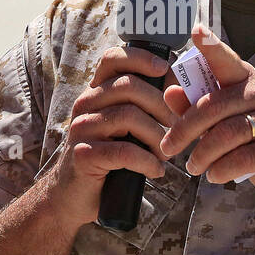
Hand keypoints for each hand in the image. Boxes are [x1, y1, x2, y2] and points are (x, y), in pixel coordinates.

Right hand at [44, 45, 178, 231]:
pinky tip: (156, 171)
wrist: (74, 196)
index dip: (141, 58)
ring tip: (166, 153)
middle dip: (162, 106)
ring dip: (157, 136)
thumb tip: (181, 93)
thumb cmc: (109, 160)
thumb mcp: (125, 128)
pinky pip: (124, 151)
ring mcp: (82, 129)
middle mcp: (86, 104)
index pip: (113, 59)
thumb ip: (144, 108)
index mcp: (97, 93)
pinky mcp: (83, 155)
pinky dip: (148, 161)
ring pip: (128, 116)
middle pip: (129, 86)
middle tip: (177, 128)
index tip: (164, 68)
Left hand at [160, 22, 254, 198]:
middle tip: (168, 147)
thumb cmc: (245, 133)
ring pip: (227, 134)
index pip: (226, 60)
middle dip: (185, 129)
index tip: (195, 29)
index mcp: (244, 79)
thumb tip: (169, 92)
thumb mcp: (219, 118)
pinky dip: (222, 169)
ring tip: (191, 166)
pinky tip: (213, 175)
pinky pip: (245, 158)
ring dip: (202, 154)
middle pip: (214, 106)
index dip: (211, 46)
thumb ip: (193, 105)